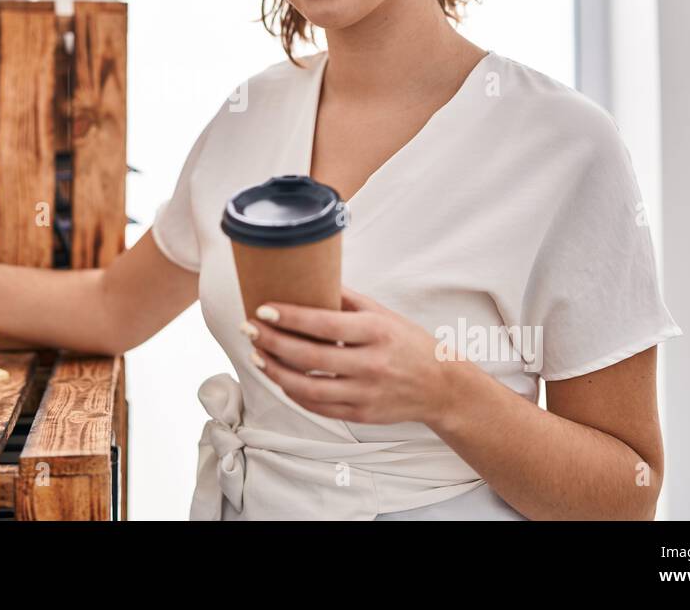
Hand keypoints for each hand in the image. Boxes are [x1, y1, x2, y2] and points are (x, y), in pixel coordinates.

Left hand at [240, 285, 457, 425]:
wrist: (441, 386)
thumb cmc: (407, 342)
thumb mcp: (382, 314)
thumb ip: (347, 299)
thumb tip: (310, 275)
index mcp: (376, 332)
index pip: (325, 324)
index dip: (290, 317)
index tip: (262, 308)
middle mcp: (371, 364)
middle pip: (310, 356)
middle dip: (272, 342)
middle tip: (249, 330)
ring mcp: (365, 392)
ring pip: (308, 387)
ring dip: (276, 372)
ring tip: (257, 356)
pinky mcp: (361, 414)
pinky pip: (318, 407)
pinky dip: (294, 393)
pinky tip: (279, 378)